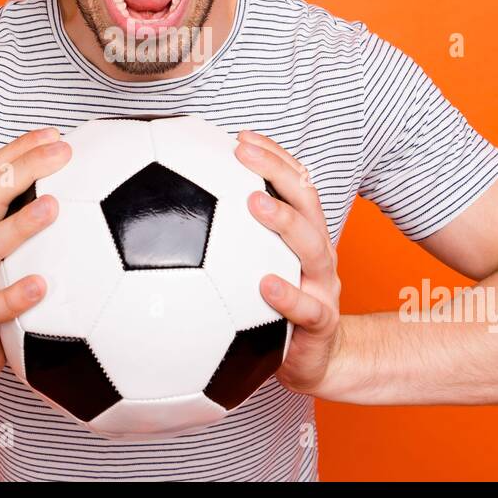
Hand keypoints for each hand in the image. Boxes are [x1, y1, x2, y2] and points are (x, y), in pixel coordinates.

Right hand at [0, 127, 70, 384]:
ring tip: (53, 207)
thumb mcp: (5, 251)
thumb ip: (33, 220)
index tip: (56, 133)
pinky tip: (42, 285)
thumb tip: (91, 190)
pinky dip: (16, 295)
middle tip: (62, 154)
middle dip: (23, 170)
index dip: (19, 149)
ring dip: (20, 225)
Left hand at [234, 129, 342, 395]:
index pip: (296, 183)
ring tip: (254, 202)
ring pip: (312, 246)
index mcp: (302, 236)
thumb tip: (173, 212)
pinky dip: (287, 296)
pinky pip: (307, 308)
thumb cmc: (277, 311)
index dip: (273, 156)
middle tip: (242, 151)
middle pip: (306, 201)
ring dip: (282, 220)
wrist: (318, 362)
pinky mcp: (322, 324)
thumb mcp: (255, 271)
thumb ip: (229, 242)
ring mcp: (323, 287)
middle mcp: (317, 254)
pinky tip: (264, 286)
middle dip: (277, 169)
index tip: (241, 135)